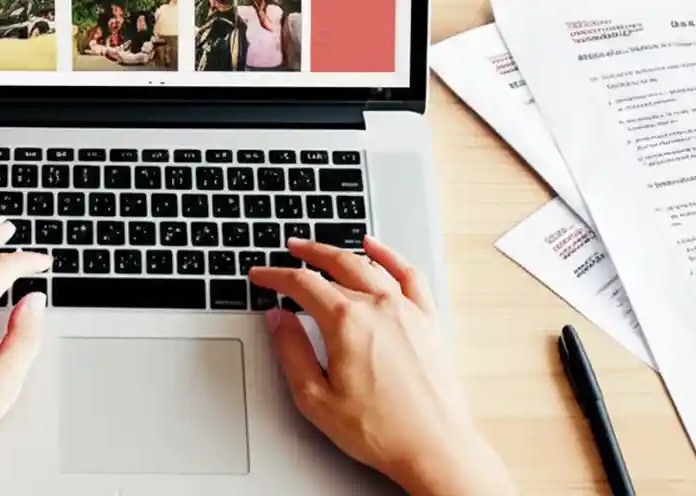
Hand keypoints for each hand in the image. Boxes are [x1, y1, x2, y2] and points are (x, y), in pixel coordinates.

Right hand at [249, 238, 514, 495]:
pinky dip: (390, 255)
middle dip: (307, 254)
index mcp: (346, 323)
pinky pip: (408, 274)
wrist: (433, 448)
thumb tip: (278, 320)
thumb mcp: (316, 398)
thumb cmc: (381, 430)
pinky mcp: (428, 320)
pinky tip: (377, 248)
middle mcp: (378, 307)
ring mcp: (406, 310)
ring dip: (340, 251)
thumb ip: (291, 351)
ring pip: (368, 265)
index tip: (262, 276)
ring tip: (323, 249)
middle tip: (290, 250)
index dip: (275, 276)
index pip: (302, 285)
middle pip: (335, 265)